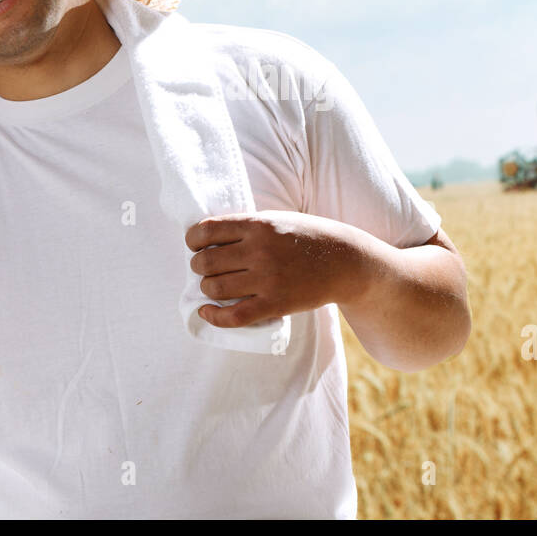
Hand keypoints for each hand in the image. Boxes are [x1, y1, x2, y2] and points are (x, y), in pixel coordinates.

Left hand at [185, 211, 374, 327]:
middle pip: (205, 262)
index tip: (194, 245)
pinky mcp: (275, 304)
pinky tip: (207, 312)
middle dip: (198, 266)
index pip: (206, 231)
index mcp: (258, 225)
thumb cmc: (308, 236)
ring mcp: (267, 279)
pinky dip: (213, 316)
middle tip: (205, 268)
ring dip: (206, 289)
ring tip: (213, 286)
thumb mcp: (278, 218)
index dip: (192, 240)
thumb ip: (247, 226)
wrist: (344, 261)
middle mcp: (259, 251)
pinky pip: (233, 316)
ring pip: (214, 288)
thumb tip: (208, 238)